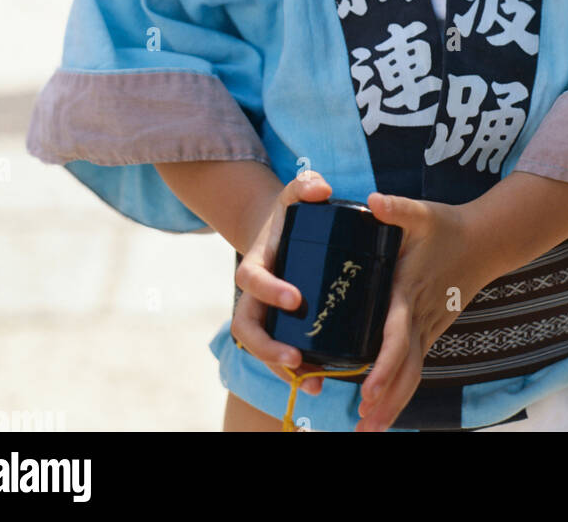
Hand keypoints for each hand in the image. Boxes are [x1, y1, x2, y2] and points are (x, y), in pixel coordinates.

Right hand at [231, 169, 335, 397]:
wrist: (281, 231)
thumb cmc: (291, 214)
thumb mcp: (295, 194)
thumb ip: (306, 186)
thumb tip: (321, 189)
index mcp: (256, 263)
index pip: (251, 280)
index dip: (269, 290)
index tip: (296, 298)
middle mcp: (254, 295)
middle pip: (246, 328)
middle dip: (267, 347)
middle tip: (296, 357)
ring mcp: (263, 314)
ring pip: (260, 349)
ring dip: (281, 369)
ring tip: (311, 381)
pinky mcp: (278, 327)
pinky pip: (278, 354)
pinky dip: (294, 372)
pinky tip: (317, 381)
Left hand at [354, 191, 496, 432]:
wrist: (485, 241)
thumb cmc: (447, 226)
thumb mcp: (421, 213)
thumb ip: (396, 208)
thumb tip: (372, 200)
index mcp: (411, 293)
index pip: (397, 338)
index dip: (383, 368)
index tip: (366, 392)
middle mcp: (421, 318)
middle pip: (405, 370)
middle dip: (385, 401)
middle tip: (362, 428)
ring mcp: (430, 327)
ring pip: (413, 375)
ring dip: (393, 404)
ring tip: (368, 431)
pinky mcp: (432, 330)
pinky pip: (416, 367)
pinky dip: (400, 391)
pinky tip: (384, 409)